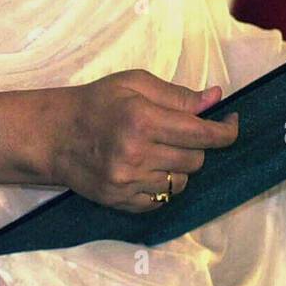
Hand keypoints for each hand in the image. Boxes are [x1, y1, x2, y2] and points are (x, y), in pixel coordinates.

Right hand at [49, 70, 238, 211]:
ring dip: (180, 166)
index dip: (225, 132)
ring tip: (160, 150)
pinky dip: (163, 185)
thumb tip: (215, 99)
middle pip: (195, 159)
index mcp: (142, 119)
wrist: (54, 135)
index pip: (201, 134)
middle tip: (181, 132)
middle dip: (197, 145)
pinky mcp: (121, 202)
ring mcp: (127, 182)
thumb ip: (177, 94)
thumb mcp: (134, 83)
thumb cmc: (97, 101)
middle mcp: (137, 154)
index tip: (232, 124)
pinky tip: (148, 168)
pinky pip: (162, 200)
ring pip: (181, 182)